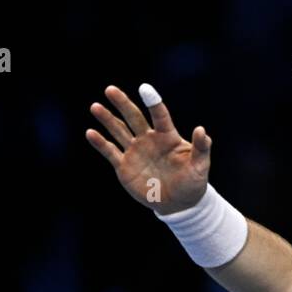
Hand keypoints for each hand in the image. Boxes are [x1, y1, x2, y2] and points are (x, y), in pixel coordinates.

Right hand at [85, 84, 212, 215]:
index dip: (153, 102)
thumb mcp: (200, 166)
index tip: (144, 88)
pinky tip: (90, 132)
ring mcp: (135, 151)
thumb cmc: (192, 182)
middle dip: (122, 103)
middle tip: (110, 89)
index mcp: (168, 137)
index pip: (159, 115)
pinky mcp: (124, 166)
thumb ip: (201, 148)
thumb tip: (201, 129)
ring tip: (96, 106)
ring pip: (119, 131)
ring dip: (107, 119)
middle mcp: (149, 140)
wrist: (178, 203)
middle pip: (134, 117)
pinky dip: (100, 143)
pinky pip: (110, 152)